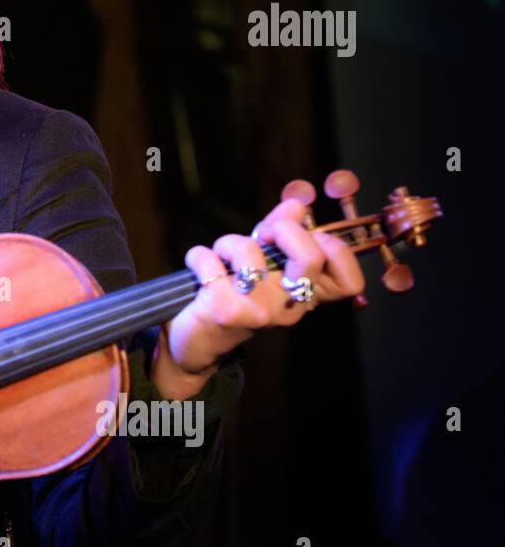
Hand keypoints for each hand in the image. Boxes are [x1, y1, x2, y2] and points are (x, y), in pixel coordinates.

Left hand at [151, 189, 365, 398]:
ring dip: (228, 244)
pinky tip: (199, 269)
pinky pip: (210, 260)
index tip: (309, 237)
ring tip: (221, 259)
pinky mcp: (227, 311)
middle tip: (262, 235)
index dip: (336, 249)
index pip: (349, 282)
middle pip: (311, 256)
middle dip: (283, 229)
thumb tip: (297, 203)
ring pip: (251, 252)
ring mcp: (260, 312)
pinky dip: (199, 256)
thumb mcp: (262, 261)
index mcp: (305, 297)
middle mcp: (289, 308)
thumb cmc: (233, 296)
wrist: (197, 342)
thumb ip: (281, 231)